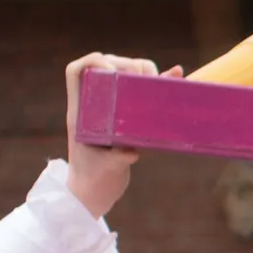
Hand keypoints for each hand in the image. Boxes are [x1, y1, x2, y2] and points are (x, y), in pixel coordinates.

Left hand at [63, 53, 154, 220]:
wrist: (94, 190)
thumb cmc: (94, 179)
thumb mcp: (105, 169)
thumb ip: (115, 160)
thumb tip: (131, 152)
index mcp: (81, 110)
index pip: (76, 71)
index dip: (93, 62)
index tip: (113, 72)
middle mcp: (95, 104)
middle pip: (107, 66)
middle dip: (128, 63)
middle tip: (147, 77)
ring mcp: (112, 108)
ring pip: (125, 74)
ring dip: (144, 70)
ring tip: (163, 78)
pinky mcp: (129, 116)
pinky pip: (143, 91)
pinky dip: (159, 81)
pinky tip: (176, 74)